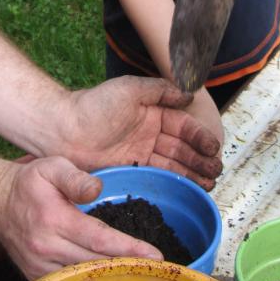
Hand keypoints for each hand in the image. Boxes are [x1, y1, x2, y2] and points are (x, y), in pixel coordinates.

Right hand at [0, 156, 161, 280]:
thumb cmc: (30, 181)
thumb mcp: (52, 166)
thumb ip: (76, 177)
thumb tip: (98, 190)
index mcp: (54, 220)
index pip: (99, 239)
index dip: (129, 248)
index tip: (155, 254)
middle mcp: (46, 248)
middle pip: (95, 263)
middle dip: (128, 266)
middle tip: (157, 268)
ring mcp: (39, 267)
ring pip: (83, 278)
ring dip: (111, 277)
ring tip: (140, 274)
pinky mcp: (35, 276)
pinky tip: (110, 278)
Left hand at [61, 76, 221, 189]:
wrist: (63, 130)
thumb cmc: (94, 105)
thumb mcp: (130, 89)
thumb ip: (160, 90)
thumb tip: (188, 94)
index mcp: (152, 113)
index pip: (182, 125)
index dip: (199, 136)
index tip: (213, 146)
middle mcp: (149, 135)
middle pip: (182, 148)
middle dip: (201, 159)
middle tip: (217, 170)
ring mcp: (140, 155)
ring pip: (173, 165)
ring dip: (193, 173)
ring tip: (210, 183)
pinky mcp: (130, 172)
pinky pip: (157, 178)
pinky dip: (175, 184)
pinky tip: (189, 191)